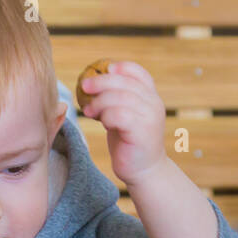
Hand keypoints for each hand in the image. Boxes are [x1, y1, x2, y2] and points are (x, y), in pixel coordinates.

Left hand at [79, 61, 166, 185]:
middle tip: (84, 86)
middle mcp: (154, 104)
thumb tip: (93, 82)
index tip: (104, 69)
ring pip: (120, 98)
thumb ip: (116, 99)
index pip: (138, 73)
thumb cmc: (129, 142)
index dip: (121, 67)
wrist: (144, 170)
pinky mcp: (142, 131)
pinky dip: (106, 116)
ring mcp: (150, 117)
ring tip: (89, 112)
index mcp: (151, 97)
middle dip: (101, 82)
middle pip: (125, 83)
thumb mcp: (124, 115)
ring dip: (100, 102)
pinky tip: (101, 122)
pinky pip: (119, 115)